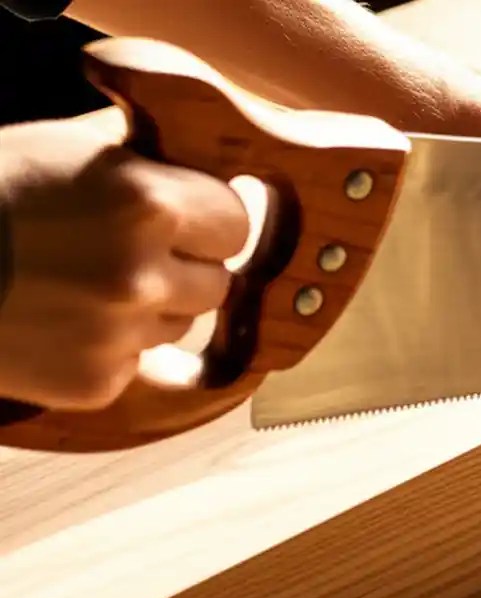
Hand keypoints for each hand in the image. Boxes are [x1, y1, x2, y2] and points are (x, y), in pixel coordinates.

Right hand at [0, 112, 248, 410]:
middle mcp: (144, 274)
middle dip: (184, 267)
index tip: (185, 220)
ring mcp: (121, 334)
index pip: (236, 221)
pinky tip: (60, 319)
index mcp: (147, 204)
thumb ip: (144, 154)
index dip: (209, 220)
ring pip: (180, 325)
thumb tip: (201, 158)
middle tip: (126, 252)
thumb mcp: (64, 148)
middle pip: (217, 281)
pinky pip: (136, 362)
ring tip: (83, 283)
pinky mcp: (98, 382)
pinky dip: (109, 346)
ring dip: (149, 308)